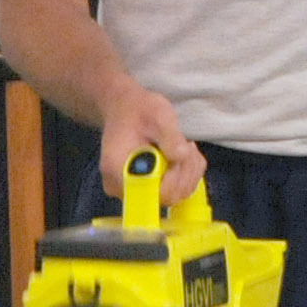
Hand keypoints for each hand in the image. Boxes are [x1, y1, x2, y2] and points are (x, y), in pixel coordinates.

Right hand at [100, 85, 204, 201]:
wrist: (126, 111)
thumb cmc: (138, 110)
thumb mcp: (158, 112)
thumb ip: (170, 135)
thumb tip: (181, 155)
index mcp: (117, 169)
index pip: (152, 192)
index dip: (174, 176)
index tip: (181, 151)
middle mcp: (122, 188)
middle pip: (168, 196)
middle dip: (185, 170)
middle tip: (186, 144)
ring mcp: (135, 192)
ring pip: (178, 195)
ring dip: (189, 169)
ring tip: (183, 145)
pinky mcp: (148, 191)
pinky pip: (177, 191)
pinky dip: (187, 173)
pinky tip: (181, 153)